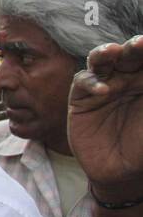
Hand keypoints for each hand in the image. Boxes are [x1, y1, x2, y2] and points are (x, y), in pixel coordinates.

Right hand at [67, 35, 142, 201]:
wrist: (120, 172)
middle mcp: (127, 79)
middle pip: (128, 56)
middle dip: (133, 48)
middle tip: (139, 44)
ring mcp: (104, 86)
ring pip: (102, 61)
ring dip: (106, 53)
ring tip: (113, 51)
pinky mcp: (81, 98)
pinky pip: (84, 82)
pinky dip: (92, 82)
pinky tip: (103, 90)